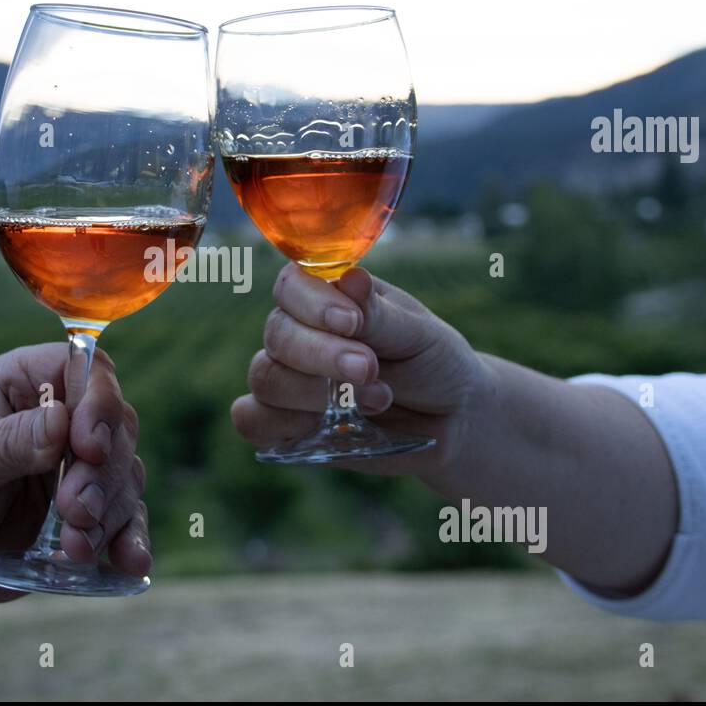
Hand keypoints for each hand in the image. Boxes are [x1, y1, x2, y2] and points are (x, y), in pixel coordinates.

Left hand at [0, 343, 150, 645]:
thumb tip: (61, 421)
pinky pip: (124, 520)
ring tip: (76, 549)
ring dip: (110, 512)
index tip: (88, 447)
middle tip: (74, 512)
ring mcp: (72, 470)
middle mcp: (55, 420)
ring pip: (124, 474)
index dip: (97, 401)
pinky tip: (128, 562)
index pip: (82, 369)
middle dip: (102, 472)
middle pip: (115, 425)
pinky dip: (131, 539)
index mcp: (18, 385)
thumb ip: (4, 443)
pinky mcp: (82, 517)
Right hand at [231, 263, 492, 479]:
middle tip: (370, 370)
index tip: (351, 323)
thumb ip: (379, 316)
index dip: (313, 304)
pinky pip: (252, 420)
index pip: (291, 286)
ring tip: (378, 400)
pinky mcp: (287, 426)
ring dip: (315, 393)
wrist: (453, 419)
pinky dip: (277, 423)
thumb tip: (351, 279)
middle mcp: (299, 334)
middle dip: (323, 355)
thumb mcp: (419, 335)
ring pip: (265, 378)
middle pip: (277, 335)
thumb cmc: (434, 362)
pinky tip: (321, 423)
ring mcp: (289, 380)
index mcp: (327, 297)